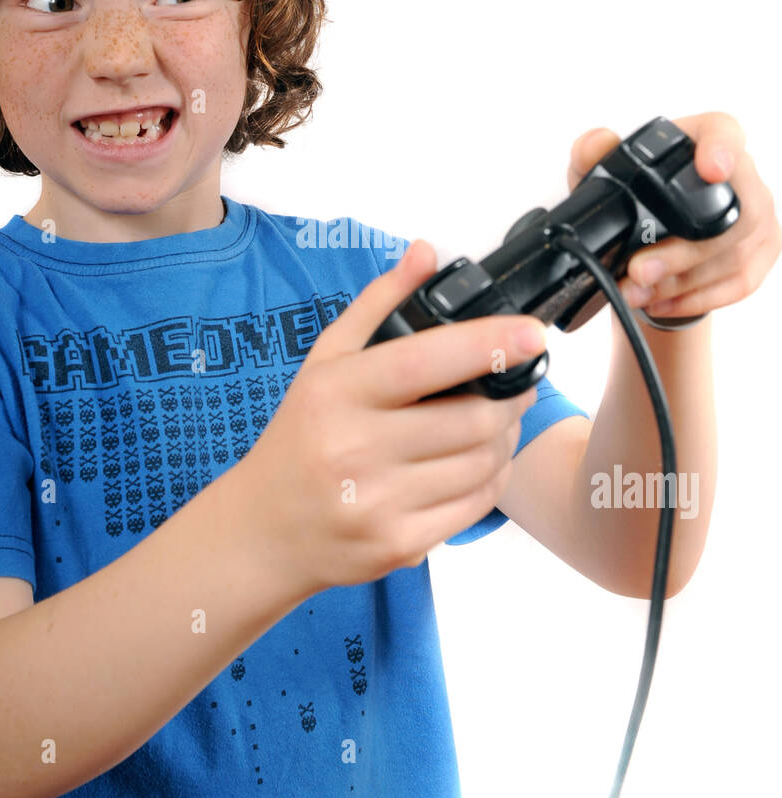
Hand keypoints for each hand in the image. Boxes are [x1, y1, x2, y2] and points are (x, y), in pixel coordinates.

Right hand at [235, 239, 545, 595]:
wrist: (265, 528)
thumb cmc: (300, 436)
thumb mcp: (325, 361)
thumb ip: (378, 303)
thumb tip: (426, 253)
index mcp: (337, 393)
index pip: (425, 362)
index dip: (487, 344)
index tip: (532, 333)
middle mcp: (353, 449)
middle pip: (471, 419)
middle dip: (511, 396)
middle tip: (518, 382)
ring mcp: (376, 502)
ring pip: (481, 463)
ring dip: (506, 437)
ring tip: (498, 421)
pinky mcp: (398, 545)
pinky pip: (475, 506)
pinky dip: (493, 479)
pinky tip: (482, 462)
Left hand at [567, 114, 781, 319]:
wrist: (654, 233)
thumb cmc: (634, 192)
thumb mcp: (602, 172)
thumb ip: (591, 151)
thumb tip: (596, 144)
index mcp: (702, 139)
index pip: (723, 131)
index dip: (722, 148)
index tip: (711, 170)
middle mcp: (742, 173)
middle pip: (734, 212)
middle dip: (683, 250)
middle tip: (638, 270)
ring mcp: (758, 214)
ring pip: (734, 255)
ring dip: (680, 282)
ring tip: (636, 291)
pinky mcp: (762, 251)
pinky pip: (740, 282)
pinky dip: (696, 298)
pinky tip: (660, 302)